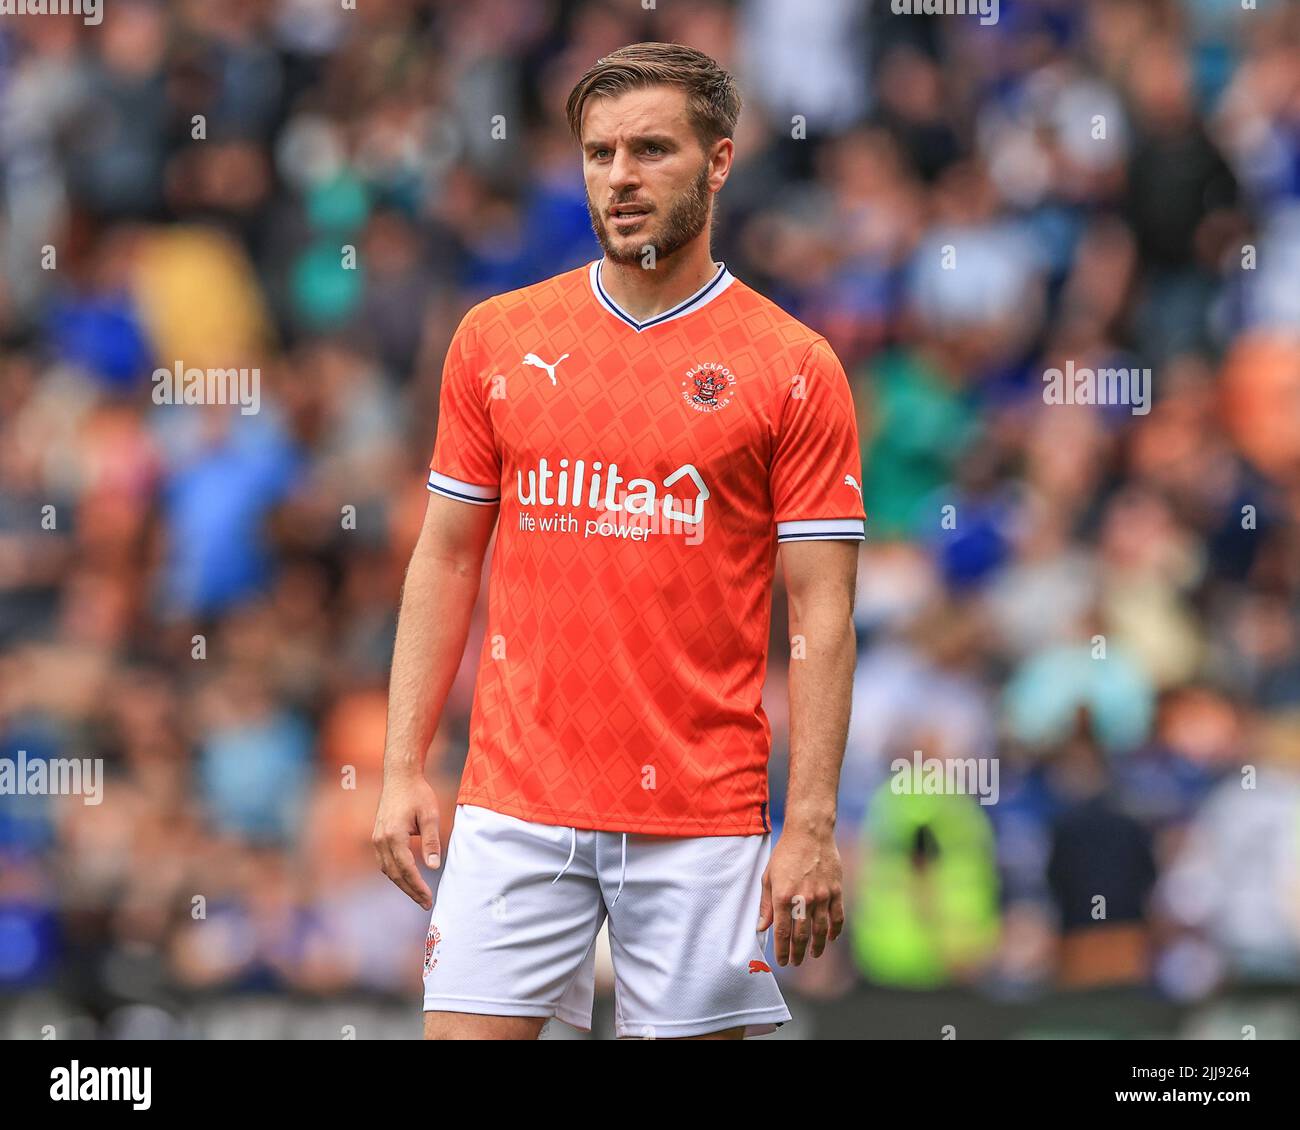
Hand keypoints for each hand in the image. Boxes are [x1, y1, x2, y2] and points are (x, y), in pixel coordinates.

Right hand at [372, 774, 441, 909]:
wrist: (400, 777)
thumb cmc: (417, 794)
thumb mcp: (430, 815)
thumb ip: (431, 842)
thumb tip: (434, 866)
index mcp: (394, 835)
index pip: (406, 869)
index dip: (417, 886)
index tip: (428, 899)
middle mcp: (381, 840)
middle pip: (395, 874)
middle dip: (410, 890)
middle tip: (425, 903)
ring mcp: (376, 839)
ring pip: (387, 870)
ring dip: (402, 884)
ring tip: (418, 894)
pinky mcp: (377, 837)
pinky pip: (384, 862)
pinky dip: (395, 873)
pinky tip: (406, 878)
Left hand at [756, 822, 844, 965]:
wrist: (810, 833)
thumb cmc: (786, 854)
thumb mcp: (769, 877)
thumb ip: (766, 904)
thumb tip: (762, 927)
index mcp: (783, 897)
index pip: (782, 932)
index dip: (781, 950)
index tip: (782, 961)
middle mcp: (803, 900)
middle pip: (802, 936)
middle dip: (798, 953)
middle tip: (795, 962)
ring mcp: (822, 896)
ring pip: (821, 930)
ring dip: (816, 947)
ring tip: (812, 955)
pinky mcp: (836, 891)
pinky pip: (837, 917)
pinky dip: (834, 931)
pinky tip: (830, 939)